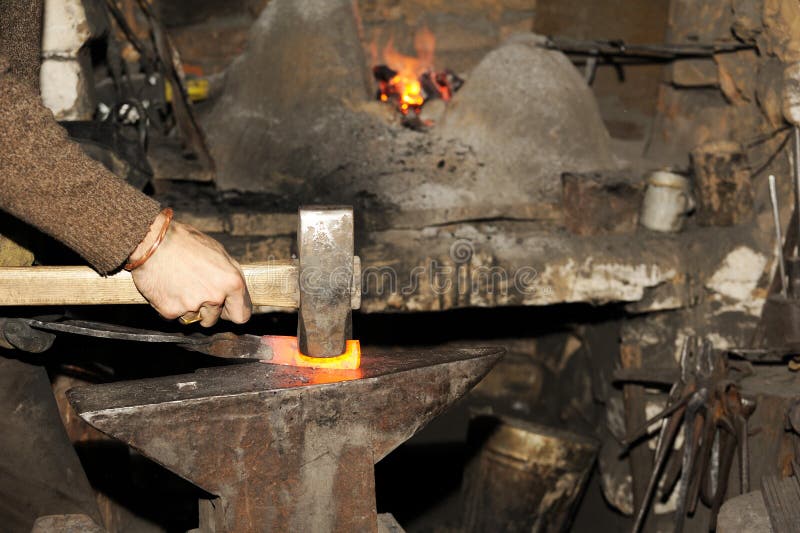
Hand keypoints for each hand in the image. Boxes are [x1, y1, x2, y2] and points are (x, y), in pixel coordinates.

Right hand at [129, 213, 251, 326]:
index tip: (225, 309)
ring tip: (180, 285)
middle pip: (214, 319)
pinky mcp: (170, 311)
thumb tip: (236, 289)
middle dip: (206, 310)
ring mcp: (192, 306)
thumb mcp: (218, 251)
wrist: (151, 241)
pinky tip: (167, 287)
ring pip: (193, 319)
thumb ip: (230, 274)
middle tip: (194, 290)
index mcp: (231, 282)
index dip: (232, 312)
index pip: (242, 315)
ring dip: (188, 309)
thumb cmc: (185, 242)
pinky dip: (170, 305)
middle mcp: (215, 297)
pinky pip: (174, 316)